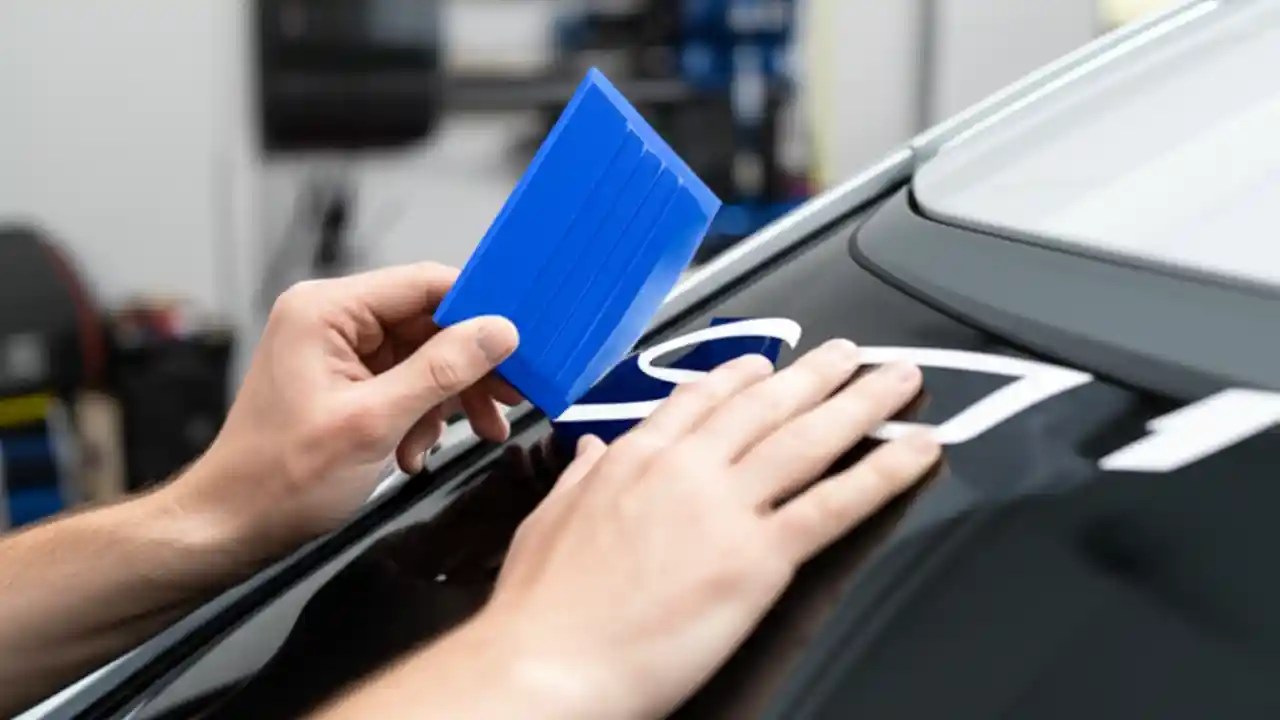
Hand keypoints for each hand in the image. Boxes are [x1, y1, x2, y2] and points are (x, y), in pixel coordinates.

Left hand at [165, 263, 520, 560]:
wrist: (234, 526)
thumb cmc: (281, 478)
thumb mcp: (376, 422)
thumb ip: (442, 371)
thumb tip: (499, 333)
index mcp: (326, 310)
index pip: (424, 284)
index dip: (478, 310)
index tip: (520, 340)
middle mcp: (330, 319)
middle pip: (429, 323)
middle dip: (469, 366)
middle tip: (511, 396)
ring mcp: (337, 351)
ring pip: (423, 356)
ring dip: (448, 399)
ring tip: (476, 434)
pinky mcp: (344, 381)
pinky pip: (404, 382)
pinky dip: (423, 415)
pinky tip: (419, 451)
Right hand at [470, 341, 939, 718]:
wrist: (548, 664)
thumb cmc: (541, 612)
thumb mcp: (547, 521)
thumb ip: (580, 477)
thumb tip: (589, 452)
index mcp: (634, 458)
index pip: (700, 400)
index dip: (743, 376)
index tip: (764, 364)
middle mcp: (686, 469)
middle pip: (767, 406)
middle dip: (815, 375)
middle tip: (849, 355)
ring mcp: (726, 508)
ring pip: (808, 439)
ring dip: (860, 403)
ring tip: (896, 381)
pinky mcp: (759, 558)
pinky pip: (834, 504)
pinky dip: (883, 471)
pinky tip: (915, 450)